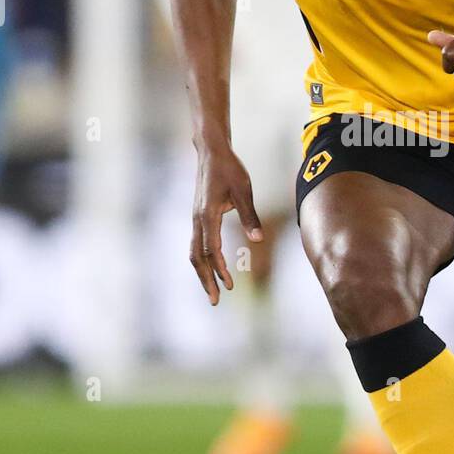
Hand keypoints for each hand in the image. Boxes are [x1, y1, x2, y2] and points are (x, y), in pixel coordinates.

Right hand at [189, 144, 261, 303]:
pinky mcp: (198, 218)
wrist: (211, 152)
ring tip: (214, 292)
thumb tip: (258, 239)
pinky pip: (197, 246)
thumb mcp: (244, 190)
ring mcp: (195, 220)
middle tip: (216, 301)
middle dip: (206, 281)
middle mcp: (197, 220)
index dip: (220, 268)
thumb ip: (250, 215)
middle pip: (197, 258)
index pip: (212, 249)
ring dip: (203, 274)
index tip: (230, 284)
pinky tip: (212, 271)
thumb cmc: (230, 169)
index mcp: (207, 214)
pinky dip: (203, 262)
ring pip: (194, 253)